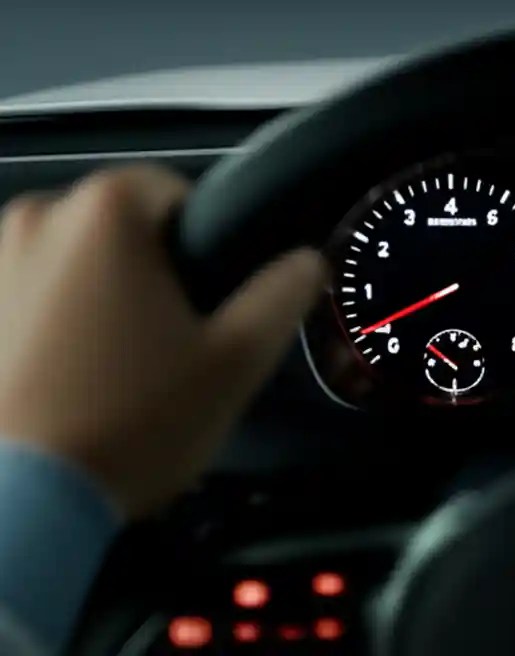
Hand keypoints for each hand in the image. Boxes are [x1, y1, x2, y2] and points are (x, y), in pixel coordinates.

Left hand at [0, 165, 325, 517]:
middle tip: (171, 345)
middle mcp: (35, 216)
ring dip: (96, 299)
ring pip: (69, 265)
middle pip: (118, 228)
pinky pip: (26, 300)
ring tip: (115, 373)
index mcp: (106, 211)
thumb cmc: (133, 420)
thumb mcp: (236, 362)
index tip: (209, 304)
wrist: (21, 503)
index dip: (205, 245)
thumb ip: (282, 296)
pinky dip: (51, 328)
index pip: (175, 190)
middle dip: (147, 273)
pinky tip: (68, 385)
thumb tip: (307, 262)